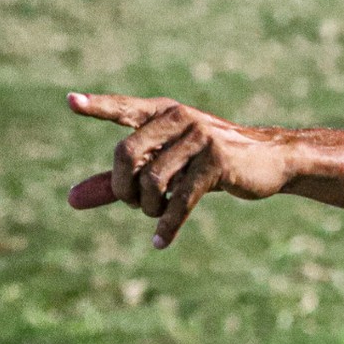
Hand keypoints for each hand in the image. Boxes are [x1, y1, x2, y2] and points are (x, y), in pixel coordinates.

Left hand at [67, 93, 291, 248]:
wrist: (272, 160)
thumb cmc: (213, 162)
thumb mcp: (168, 167)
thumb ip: (120, 180)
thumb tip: (71, 200)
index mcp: (165, 113)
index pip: (125, 109)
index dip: (99, 106)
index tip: (71, 102)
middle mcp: (180, 118)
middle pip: (127, 153)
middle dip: (121, 187)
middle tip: (132, 202)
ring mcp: (201, 137)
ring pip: (153, 180)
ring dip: (148, 208)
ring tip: (156, 215)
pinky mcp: (218, 161)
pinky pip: (181, 199)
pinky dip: (168, 224)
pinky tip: (161, 241)